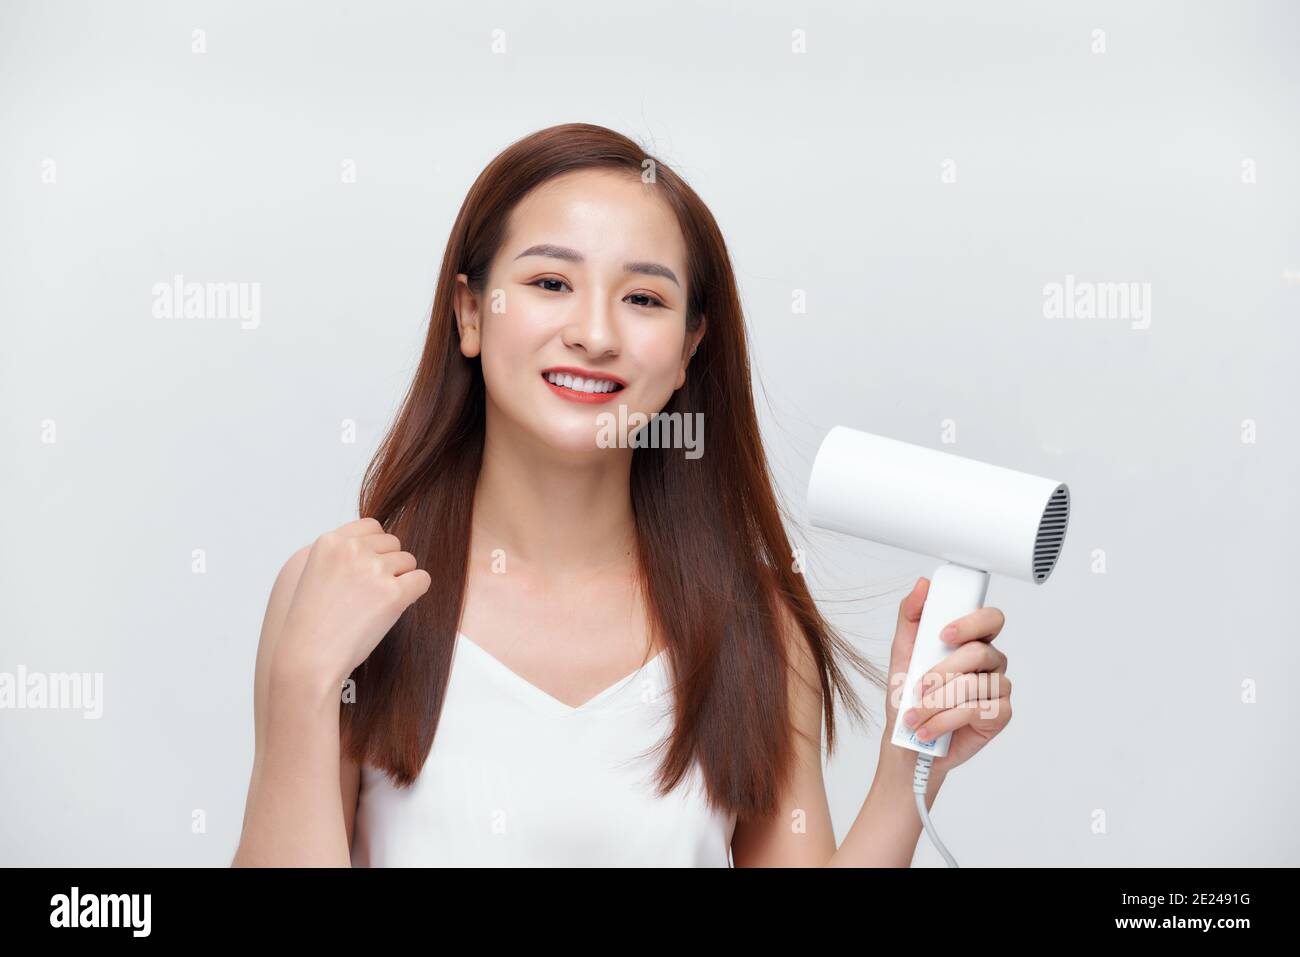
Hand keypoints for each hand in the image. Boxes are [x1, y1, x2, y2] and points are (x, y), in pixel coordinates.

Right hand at [273, 517, 430, 686]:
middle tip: (371, 594)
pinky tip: (397, 607)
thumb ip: (344, 555)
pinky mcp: (393, 593)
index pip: (372, 526)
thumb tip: (383, 545)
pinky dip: (415, 592)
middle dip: (389, 565)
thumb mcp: (317, 574)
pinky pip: (422, 580)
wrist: (309, 659)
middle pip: (393, 543)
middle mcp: (352, 550)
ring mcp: (373, 570)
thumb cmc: (312, 625)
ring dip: (400, 580)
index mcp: (329, 542)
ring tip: (375, 605)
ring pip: (408, 561)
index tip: (367, 571)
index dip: (375, 549)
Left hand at [884, 577, 1011, 777]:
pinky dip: (945, 720)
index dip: (971, 622)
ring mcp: (998, 689)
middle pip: (980, 652)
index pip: (989, 619)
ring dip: (937, 702)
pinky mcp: (1000, 716)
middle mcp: (990, 663)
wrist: (907, 742)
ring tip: (915, 714)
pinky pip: (978, 711)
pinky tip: (928, 729)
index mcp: (972, 641)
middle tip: (918, 686)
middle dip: (942, 671)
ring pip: (975, 685)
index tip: (944, 634)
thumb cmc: (908, 696)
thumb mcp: (902, 652)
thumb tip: (922, 585)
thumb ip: (911, 616)